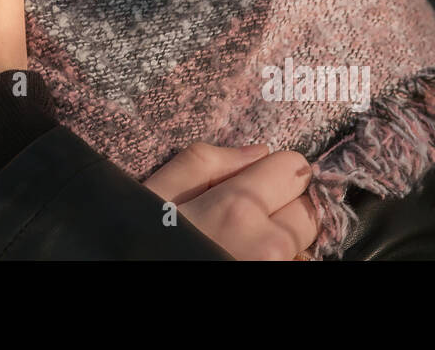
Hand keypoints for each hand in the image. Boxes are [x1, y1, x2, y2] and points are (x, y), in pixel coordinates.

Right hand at [143, 142, 319, 259]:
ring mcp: (275, 269)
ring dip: (282, 239)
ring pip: (303, 242)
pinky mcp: (276, 281)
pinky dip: (280, 261)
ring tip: (242, 243)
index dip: (271, 171)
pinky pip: (295, 264)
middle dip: (283, 206)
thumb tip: (257, 152)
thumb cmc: (143, 241)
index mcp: (236, 207)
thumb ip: (204, 162)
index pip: (293, 166)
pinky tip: (246, 258)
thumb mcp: (157, 193)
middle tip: (247, 218)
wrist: (127, 276)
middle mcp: (267, 243)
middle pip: (307, 206)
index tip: (254, 183)